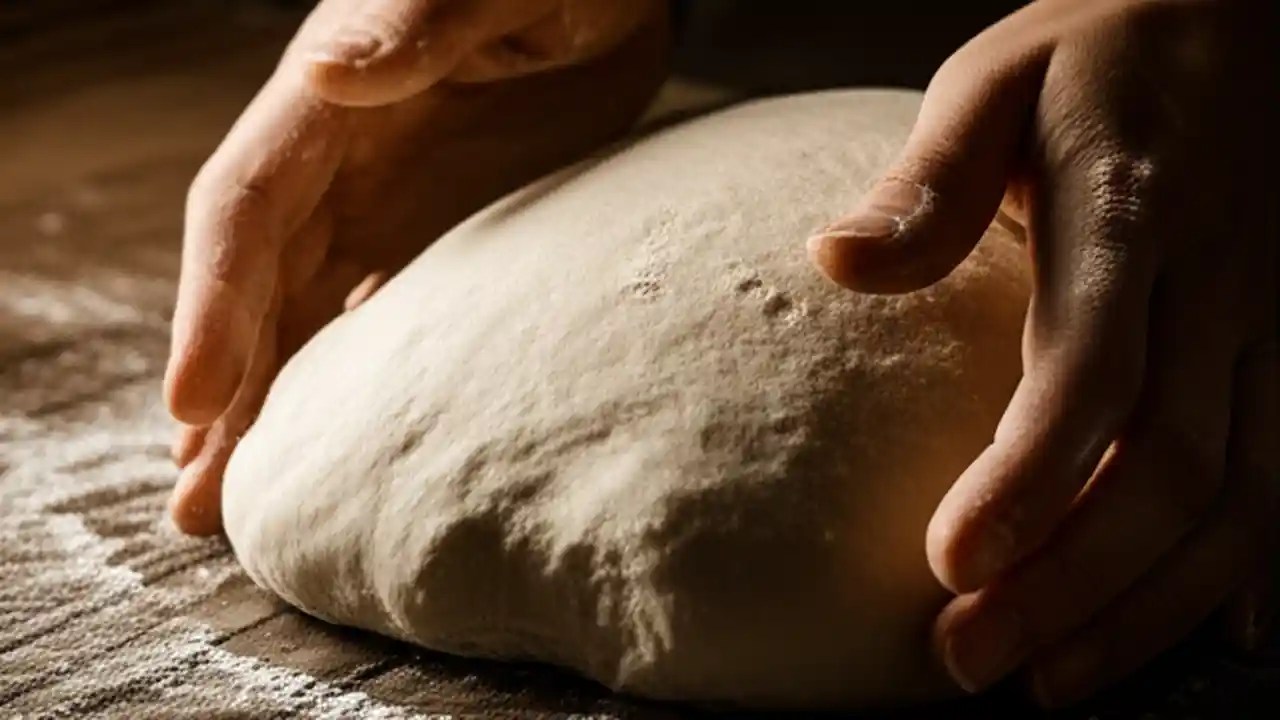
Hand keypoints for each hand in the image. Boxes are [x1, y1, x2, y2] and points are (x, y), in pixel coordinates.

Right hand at [165, 0, 666, 534]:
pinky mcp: (433, 233)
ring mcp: (381, 202)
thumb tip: (331, 70)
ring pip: (301, 314)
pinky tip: (325, 443)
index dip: (212, 304)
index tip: (193, 402)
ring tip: (238, 503)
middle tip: (198, 502)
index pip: (246, 209)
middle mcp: (335, 159)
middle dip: (224, 390)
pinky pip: (370, 315)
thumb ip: (421, 20)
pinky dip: (340, 380)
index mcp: (330, 100)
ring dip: (266, 404)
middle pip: (257, 284)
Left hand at [807, 0, 1275, 706]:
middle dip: (1070, 583)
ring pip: (1240, 500)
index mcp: (1133, 214)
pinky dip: (1246, 573)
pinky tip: (1200, 640)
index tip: (949, 567)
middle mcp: (1221, 284)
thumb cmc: (1097, 50)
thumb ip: (930, 180)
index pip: (1091, 372)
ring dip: (1146, 607)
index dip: (1028, 481)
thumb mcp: (997, 80)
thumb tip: (837, 261)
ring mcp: (1274, 322)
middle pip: (1168, 468)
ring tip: (1051, 681)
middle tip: (970, 660)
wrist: (1244, 14)